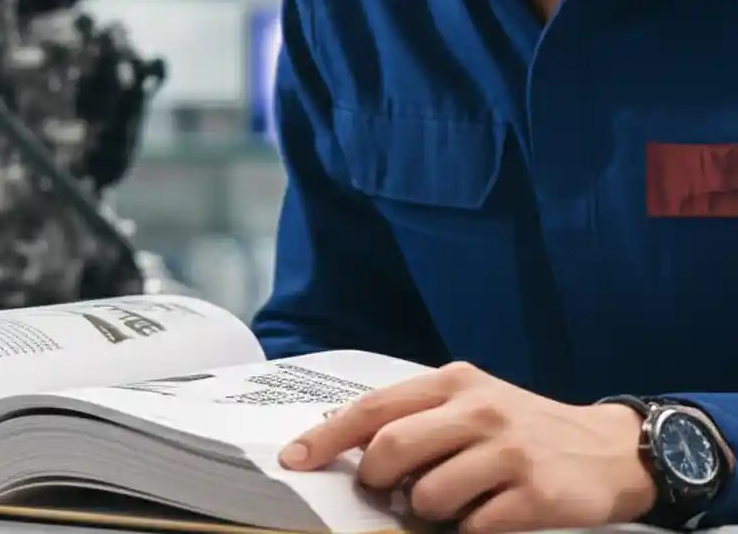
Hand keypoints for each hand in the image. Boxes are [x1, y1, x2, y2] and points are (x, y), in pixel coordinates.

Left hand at [279, 361, 656, 533]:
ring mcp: (509, 451)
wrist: (608, 450)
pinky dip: (468, 530)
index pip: (372, 409)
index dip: (326, 438)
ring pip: (427, 496)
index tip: (294, 460)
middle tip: (389, 493)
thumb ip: (415, 418)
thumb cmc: (520, 428)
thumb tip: (346, 447)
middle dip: (376, 481)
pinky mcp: (536, 495)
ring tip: (452, 502)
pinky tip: (486, 515)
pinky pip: (473, 527)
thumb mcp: (469, 403)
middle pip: (390, 450)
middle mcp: (478, 410)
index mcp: (452, 383)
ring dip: (426, 511)